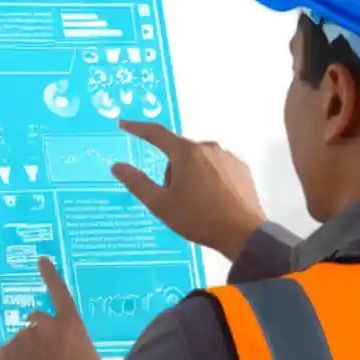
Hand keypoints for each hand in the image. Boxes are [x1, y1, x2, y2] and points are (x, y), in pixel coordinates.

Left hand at [0, 257, 109, 359]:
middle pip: (35, 321)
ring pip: (20, 343)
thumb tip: (73, 356)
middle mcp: (44, 327)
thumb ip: (79, 352)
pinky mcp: (3, 357)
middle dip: (38, 335)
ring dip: (26, 354)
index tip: (39, 259)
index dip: (50, 275)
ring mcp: (21, 341)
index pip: (59, 293)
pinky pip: (5, 358)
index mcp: (71, 326)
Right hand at [111, 120, 265, 260]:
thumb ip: (137, 183)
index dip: (137, 128)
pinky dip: (210, 179)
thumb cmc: (198, 219)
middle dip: (172, 172)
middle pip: (179, 153)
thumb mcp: (161, 205)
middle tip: (176, 200)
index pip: (156, 133)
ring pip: (198, 161)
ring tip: (198, 205)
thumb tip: (117, 166)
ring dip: (191, 175)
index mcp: (186, 152)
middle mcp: (208, 147)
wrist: (243, 234)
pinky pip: (217, 168)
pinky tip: (214, 201)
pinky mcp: (242, 168)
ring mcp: (228, 156)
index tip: (124, 124)